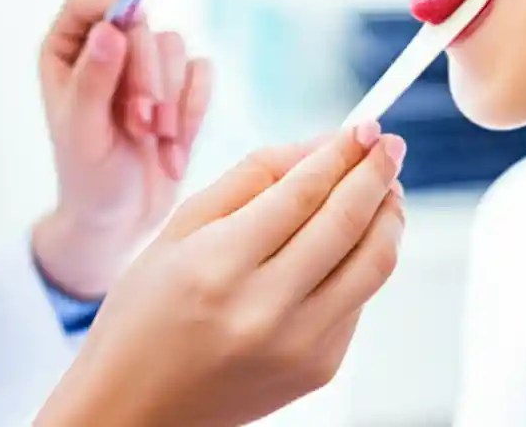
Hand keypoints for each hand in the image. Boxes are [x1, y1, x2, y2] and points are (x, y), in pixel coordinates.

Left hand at [34, 0, 212, 297]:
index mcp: (66, 52)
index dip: (115, 0)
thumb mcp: (83, 134)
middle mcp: (105, 49)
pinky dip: (194, 112)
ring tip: (153, 141)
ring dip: (170, 100)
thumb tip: (108, 29)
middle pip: (141, 24)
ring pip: (175, 45)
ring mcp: (144, 65)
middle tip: (140, 123)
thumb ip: (93, 81)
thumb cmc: (88, 180)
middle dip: (147, 76)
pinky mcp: (178, 86)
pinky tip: (173, 149)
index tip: (133, 23)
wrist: (122, 223)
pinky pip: (202, 72)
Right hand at [35, 124, 407, 426]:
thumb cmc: (145, 312)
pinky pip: (358, 300)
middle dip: (376, 174)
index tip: (363, 126)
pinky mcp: (319, 369)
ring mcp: (299, 345)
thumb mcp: (176, 232)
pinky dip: (363, 261)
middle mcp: (264, 308)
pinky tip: (351, 240)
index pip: (302, 193)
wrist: (137, 405)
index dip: (340, 153)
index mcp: (218, 265)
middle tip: (389, 144)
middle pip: (347, 223)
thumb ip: (247, 180)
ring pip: (373, 265)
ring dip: (388, 217)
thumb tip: (316, 148)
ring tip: (386, 188)